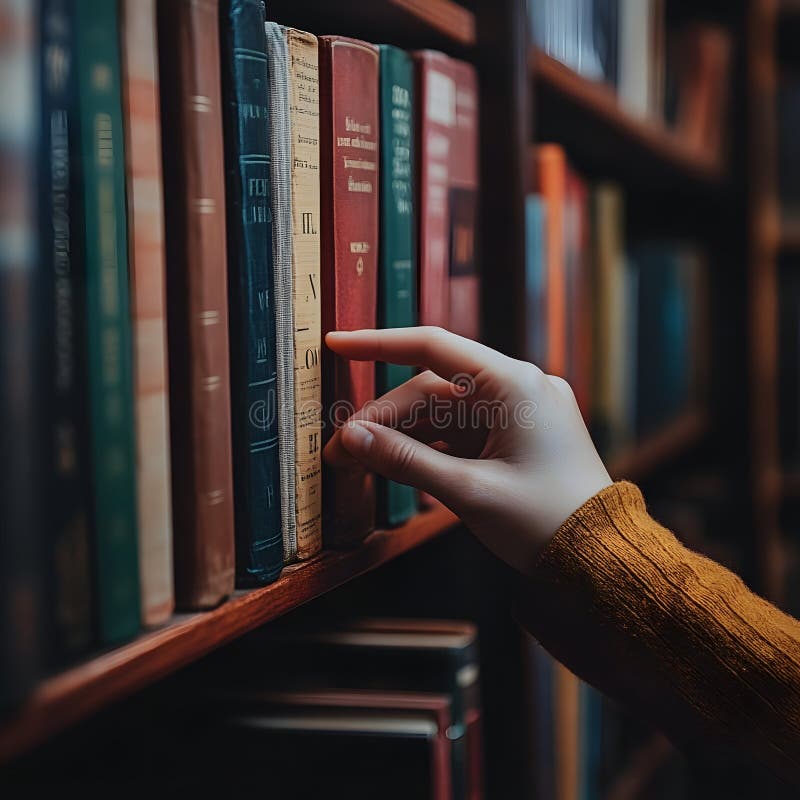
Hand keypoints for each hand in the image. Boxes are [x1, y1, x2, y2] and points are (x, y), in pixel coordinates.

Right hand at [323, 327, 610, 573]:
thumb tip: (351, 439)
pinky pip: (462, 432)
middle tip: (341, 451)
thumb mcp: (470, 492)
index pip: (433, 348)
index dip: (379, 345)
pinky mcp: (517, 435)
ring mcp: (519, 411)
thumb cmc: (546, 523)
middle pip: (432, 390)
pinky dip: (431, 448)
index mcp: (514, 385)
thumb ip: (406, 462)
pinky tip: (401, 468)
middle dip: (384, 419)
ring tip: (363, 464)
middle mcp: (518, 387)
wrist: (602, 558)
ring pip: (443, 413)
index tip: (337, 343)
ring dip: (404, 436)